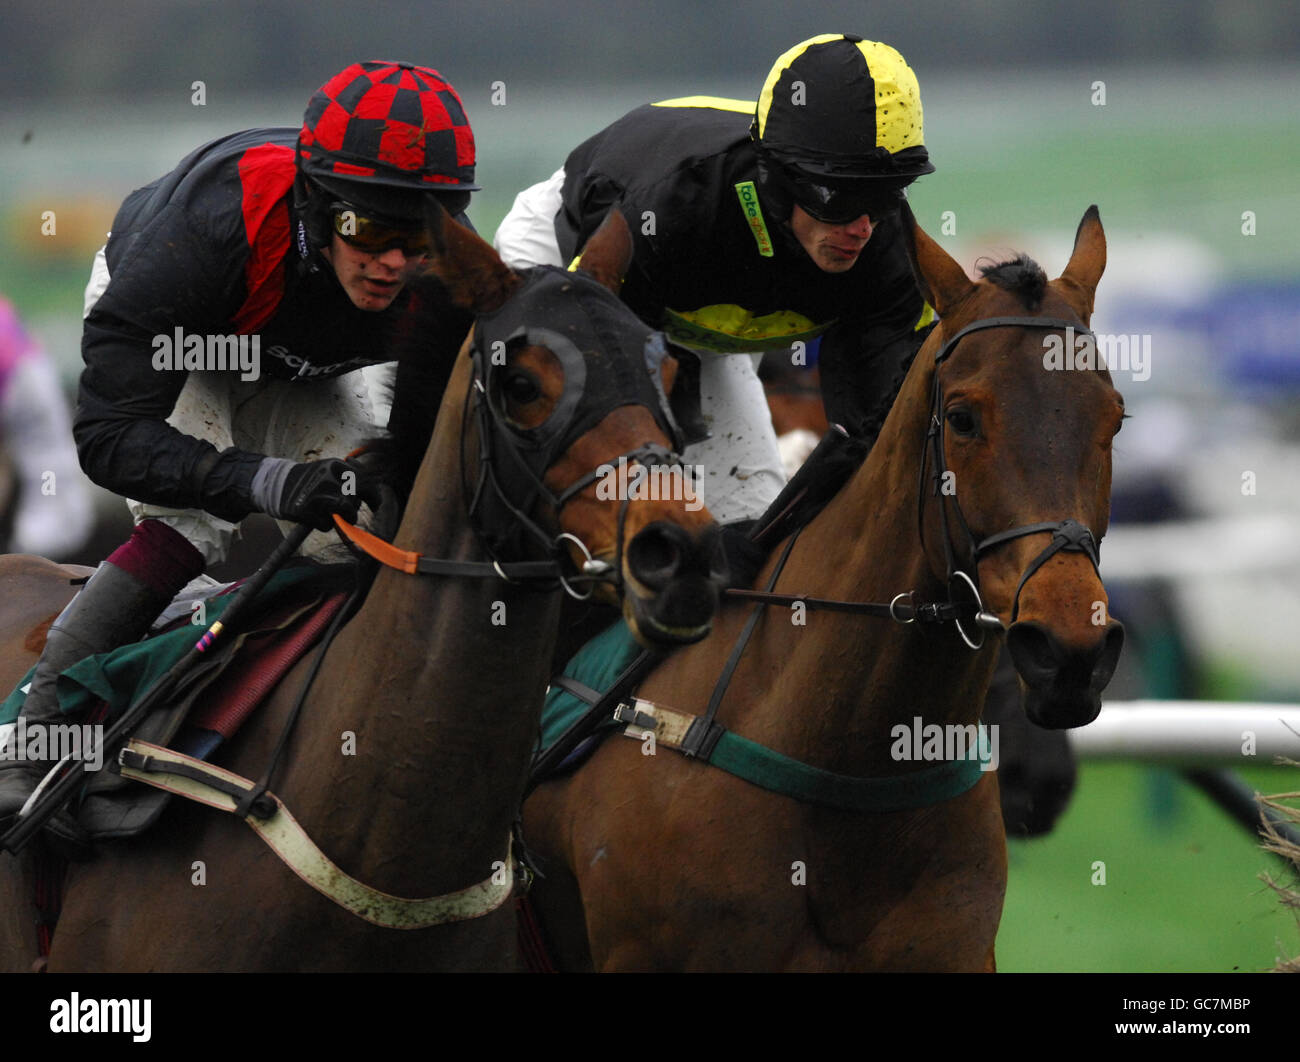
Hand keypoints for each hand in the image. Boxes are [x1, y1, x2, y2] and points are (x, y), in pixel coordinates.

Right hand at [261, 458, 381, 530]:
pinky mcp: (305, 510)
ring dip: (347, 518)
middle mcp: (327, 478)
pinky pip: (327, 524)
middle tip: (359, 510)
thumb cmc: (312, 479)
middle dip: (359, 506)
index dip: (374, 495)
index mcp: (335, 466)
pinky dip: (325, 524)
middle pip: (356, 498)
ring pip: (346, 512)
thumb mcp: (330, 469)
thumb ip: (352, 474)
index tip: (377, 504)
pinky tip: (317, 517)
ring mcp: (315, 494)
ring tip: (339, 516)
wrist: (278, 484)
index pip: (364, 480)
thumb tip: (378, 489)